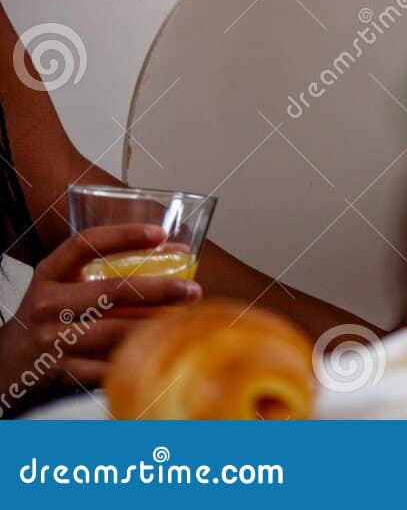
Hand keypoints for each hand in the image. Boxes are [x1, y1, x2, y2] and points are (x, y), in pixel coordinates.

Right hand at [0, 223, 200, 408]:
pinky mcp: (63, 370)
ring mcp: (54, 338)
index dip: (124, 235)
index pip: (85, 243)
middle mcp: (49, 303)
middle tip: (192, 290)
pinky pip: (110, 365)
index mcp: (51, 273)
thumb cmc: (52, 313)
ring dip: (157, 326)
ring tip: (184, 320)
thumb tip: (176, 251)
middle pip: (113, 291)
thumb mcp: (66, 282)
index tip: (160, 233)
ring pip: (118, 331)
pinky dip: (138, 358)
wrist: (10, 359)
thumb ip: (111, 266)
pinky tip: (159, 352)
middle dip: (161, 289)